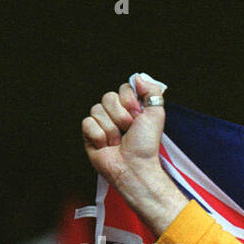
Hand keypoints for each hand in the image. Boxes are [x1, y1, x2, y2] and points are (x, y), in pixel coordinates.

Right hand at [82, 75, 165, 189]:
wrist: (135, 167)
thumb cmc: (146, 145)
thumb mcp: (156, 115)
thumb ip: (152, 91)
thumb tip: (138, 77)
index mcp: (130, 108)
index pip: (123, 89)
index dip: (130, 101)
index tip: (139, 116)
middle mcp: (115, 114)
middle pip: (107, 97)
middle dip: (121, 116)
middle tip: (129, 130)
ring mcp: (101, 123)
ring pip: (96, 110)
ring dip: (111, 129)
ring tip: (119, 141)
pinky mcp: (89, 135)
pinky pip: (87, 123)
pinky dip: (99, 136)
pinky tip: (107, 146)